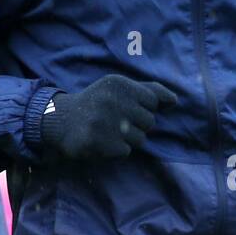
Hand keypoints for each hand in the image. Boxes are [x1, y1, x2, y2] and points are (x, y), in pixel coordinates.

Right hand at [40, 74, 176, 160]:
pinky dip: (116, 149)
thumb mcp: (118, 88)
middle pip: (149, 121)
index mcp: (118, 84)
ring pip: (140, 138)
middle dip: (136, 124)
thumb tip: (175, 101)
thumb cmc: (96, 103)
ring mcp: (106, 123)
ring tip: (108, 131)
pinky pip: (126, 151)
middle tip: (114, 120)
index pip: (153, 102)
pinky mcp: (100, 143)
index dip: (141, 108)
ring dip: (127, 139)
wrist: (60, 120)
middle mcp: (112, 100)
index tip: (124, 107)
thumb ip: (149, 90)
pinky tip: (101, 141)